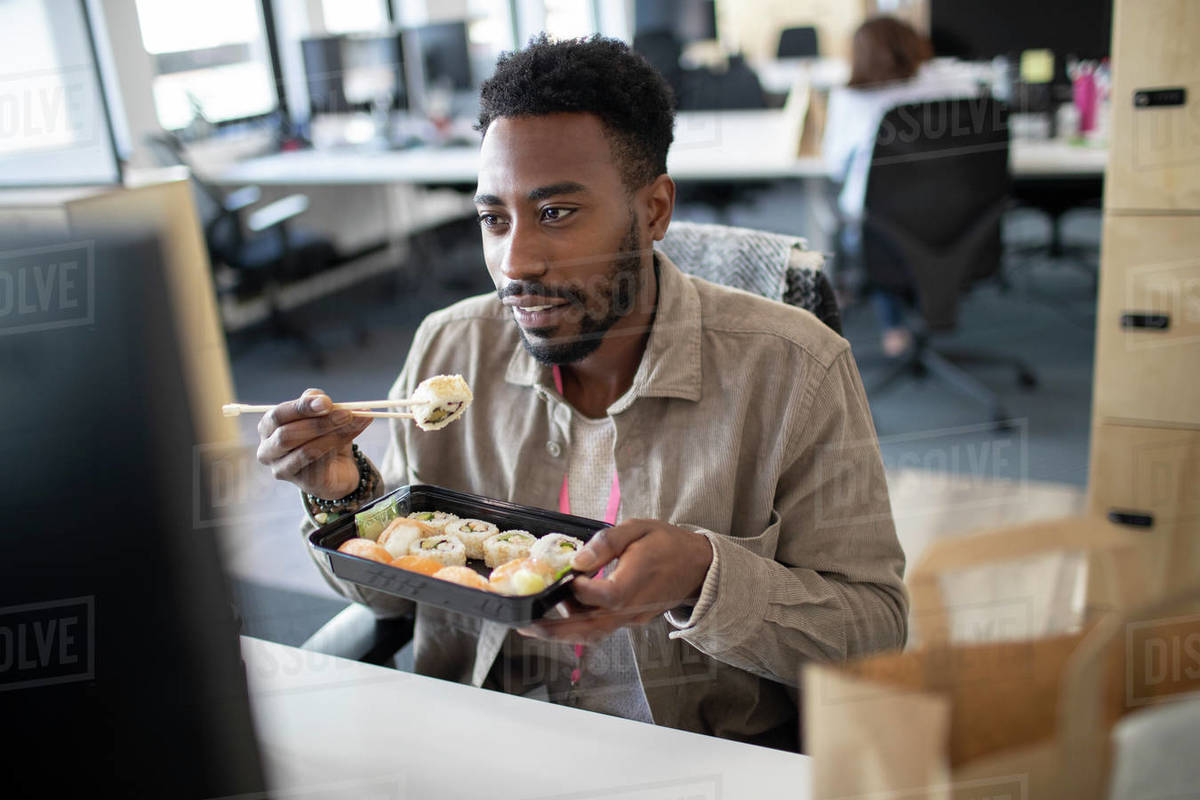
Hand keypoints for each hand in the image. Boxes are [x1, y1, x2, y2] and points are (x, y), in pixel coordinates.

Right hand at [256, 388, 372, 498]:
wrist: (337, 468)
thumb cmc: (324, 436)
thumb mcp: (321, 415)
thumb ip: (317, 404)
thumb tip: (322, 398)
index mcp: (268, 428)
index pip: (277, 416)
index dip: (301, 408)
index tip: (326, 402)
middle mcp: (268, 451)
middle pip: (287, 435)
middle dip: (319, 423)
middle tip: (346, 413)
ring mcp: (283, 470)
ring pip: (306, 451)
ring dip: (333, 434)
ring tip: (355, 421)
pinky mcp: (304, 483)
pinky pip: (321, 465)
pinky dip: (340, 446)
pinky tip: (353, 434)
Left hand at [518, 519, 713, 643]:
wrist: (698, 566)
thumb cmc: (668, 543)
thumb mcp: (638, 529)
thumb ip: (606, 543)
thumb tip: (577, 560)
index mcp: (635, 583)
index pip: (602, 596)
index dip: (579, 589)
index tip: (565, 575)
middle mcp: (632, 608)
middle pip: (591, 629)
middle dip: (555, 631)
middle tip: (526, 627)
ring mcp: (632, 618)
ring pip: (594, 633)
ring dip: (564, 633)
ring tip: (537, 624)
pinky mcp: (631, 620)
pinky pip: (602, 628)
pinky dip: (580, 625)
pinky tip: (564, 614)